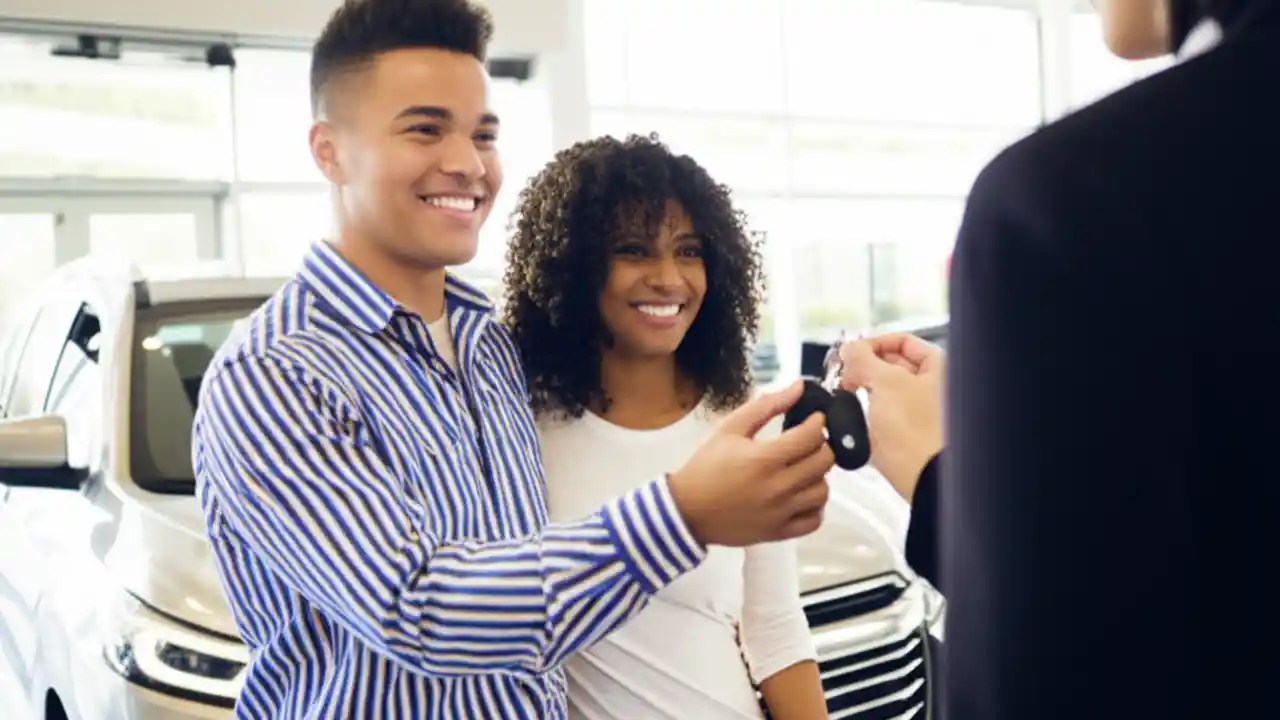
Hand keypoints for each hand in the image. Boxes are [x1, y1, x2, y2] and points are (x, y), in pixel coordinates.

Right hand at [668, 381, 834, 546]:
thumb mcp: (730, 429)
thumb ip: (766, 406)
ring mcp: (781, 513)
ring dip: (819, 476)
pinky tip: (802, 494)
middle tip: (808, 442)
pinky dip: (815, 506)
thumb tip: (798, 387)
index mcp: (765, 458)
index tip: (813, 419)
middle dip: (821, 445)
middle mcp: (779, 487)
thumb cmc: (707, 466)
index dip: (817, 422)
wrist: (687, 510)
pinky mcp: (780, 532)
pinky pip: (814, 520)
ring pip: (822, 491)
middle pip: (823, 462)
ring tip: (804, 468)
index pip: (811, 436)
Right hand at [838, 334, 944, 501]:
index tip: (852, 351)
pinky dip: (861, 411)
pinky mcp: (899, 431)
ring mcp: (913, 410)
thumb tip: (849, 349)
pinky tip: (850, 413)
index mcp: (936, 368)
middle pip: (890, 364)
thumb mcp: (886, 382)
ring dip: (860, 388)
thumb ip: (863, 358)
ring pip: (880, 389)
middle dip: (863, 366)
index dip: (876, 343)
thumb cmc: (916, 429)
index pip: (903, 342)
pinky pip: (876, 413)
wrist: (920, 474)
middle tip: (844, 372)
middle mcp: (927, 387)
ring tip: (845, 392)